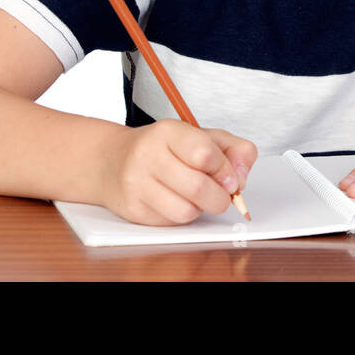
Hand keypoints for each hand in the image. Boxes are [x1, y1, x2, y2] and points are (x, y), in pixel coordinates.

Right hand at [97, 120, 256, 225]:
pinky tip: (177, 201)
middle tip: (222, 194)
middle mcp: (148, 155)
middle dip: (220, 197)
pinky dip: (182, 216)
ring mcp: (136, 183)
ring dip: (200, 209)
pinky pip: (170, 222)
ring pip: (185, 210)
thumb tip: (242, 176)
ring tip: (196, 197)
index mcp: (168, 132)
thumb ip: (233, 149)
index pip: (205, 153)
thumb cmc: (164, 149)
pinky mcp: (132, 209)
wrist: (112, 161)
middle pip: (198, 187)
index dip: (226, 171)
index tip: (231, 178)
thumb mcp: (201, 136)